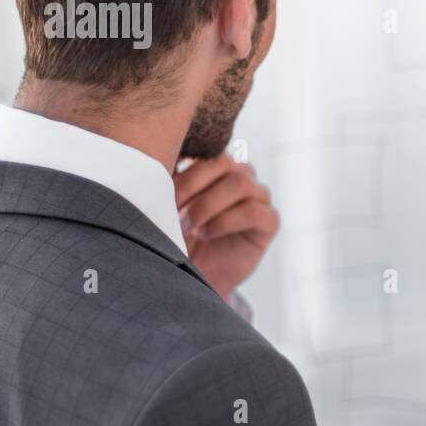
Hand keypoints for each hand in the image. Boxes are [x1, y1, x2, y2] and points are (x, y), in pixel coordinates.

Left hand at [173, 152, 279, 301]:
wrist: (187, 277)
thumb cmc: (172, 237)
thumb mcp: (163, 203)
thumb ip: (166, 178)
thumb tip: (156, 154)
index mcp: (215, 165)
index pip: (206, 147)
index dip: (182, 162)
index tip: (158, 184)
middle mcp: (240, 175)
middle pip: (223, 161)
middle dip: (192, 184)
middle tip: (169, 208)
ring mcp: (258, 197)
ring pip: (241, 183)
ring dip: (207, 205)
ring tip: (185, 226)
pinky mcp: (269, 222)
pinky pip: (254, 211)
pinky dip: (225, 221)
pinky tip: (205, 234)